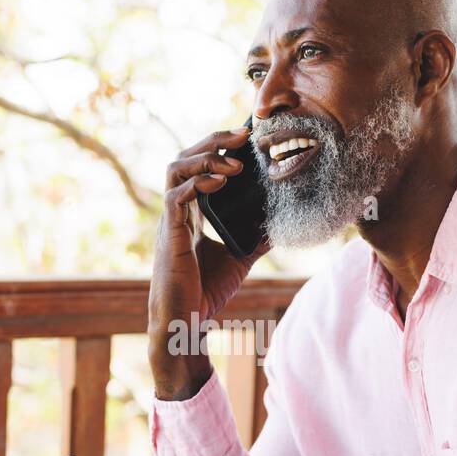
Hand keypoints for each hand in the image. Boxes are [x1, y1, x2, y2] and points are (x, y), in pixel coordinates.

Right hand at [148, 125, 270, 399]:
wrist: (186, 321)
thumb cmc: (205, 292)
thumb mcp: (240, 258)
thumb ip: (257, 238)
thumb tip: (285, 222)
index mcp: (190, 212)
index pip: (198, 167)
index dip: (217, 147)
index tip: (244, 137)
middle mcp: (177, 210)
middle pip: (185, 158)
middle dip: (212, 141)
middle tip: (242, 135)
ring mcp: (171, 220)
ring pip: (175, 169)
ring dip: (205, 157)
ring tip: (235, 160)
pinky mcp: (171, 234)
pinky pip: (176, 197)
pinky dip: (198, 183)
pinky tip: (221, 181)